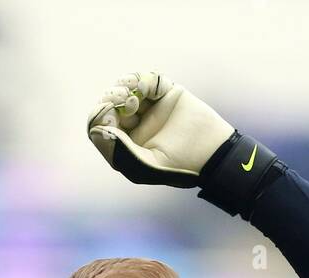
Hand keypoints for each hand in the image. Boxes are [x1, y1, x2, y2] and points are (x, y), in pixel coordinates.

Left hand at [87, 71, 234, 187]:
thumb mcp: (143, 166)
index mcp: (124, 145)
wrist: (212, 152)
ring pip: (126, 88)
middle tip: (124, 101)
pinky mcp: (165, 93)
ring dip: (124, 85)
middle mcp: (134, 125)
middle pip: (110, 103)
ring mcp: (149, 108)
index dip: (100, 115)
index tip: (110, 115)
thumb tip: (97, 129)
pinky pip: (147, 80)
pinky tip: (145, 86)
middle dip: (111, 98)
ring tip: (134, 96)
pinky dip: (142, 79)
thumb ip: (118, 150)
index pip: (100, 124)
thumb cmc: (177, 166)